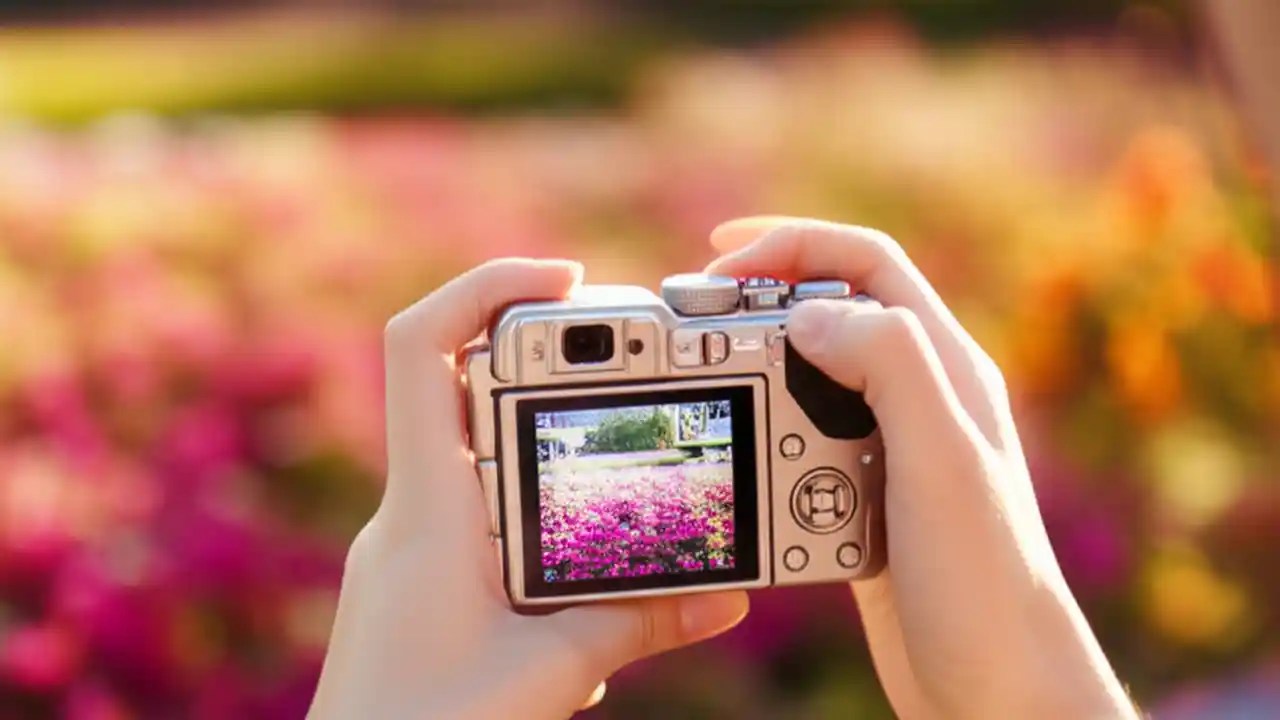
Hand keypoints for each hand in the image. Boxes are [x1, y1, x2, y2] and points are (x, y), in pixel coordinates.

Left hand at [309, 259, 747, 719]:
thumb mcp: (550, 671)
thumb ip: (639, 621)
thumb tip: (725, 593)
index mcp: (429, 507)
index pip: (423, 349)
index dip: (486, 285)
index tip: (565, 278)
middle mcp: (411, 509)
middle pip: (467, 384)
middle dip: (548, 366)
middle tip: (624, 368)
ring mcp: (412, 542)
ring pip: (482, 454)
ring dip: (550, 452)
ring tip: (616, 490)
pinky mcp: (422, 577)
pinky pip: (484, 516)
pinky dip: (539, 520)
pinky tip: (577, 586)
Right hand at [708, 217, 1136, 719]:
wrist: (999, 691)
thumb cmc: (987, 584)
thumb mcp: (942, 462)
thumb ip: (889, 365)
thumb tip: (811, 310)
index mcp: (947, 368)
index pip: (869, 262)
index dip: (794, 242)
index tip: (718, 254)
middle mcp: (921, 396)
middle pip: (828, 310)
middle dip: (757, 303)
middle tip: (694, 325)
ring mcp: (890, 448)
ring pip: (805, 377)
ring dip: (754, 379)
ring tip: (714, 399)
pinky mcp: (862, 497)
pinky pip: (798, 443)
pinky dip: (761, 441)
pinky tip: (746, 469)